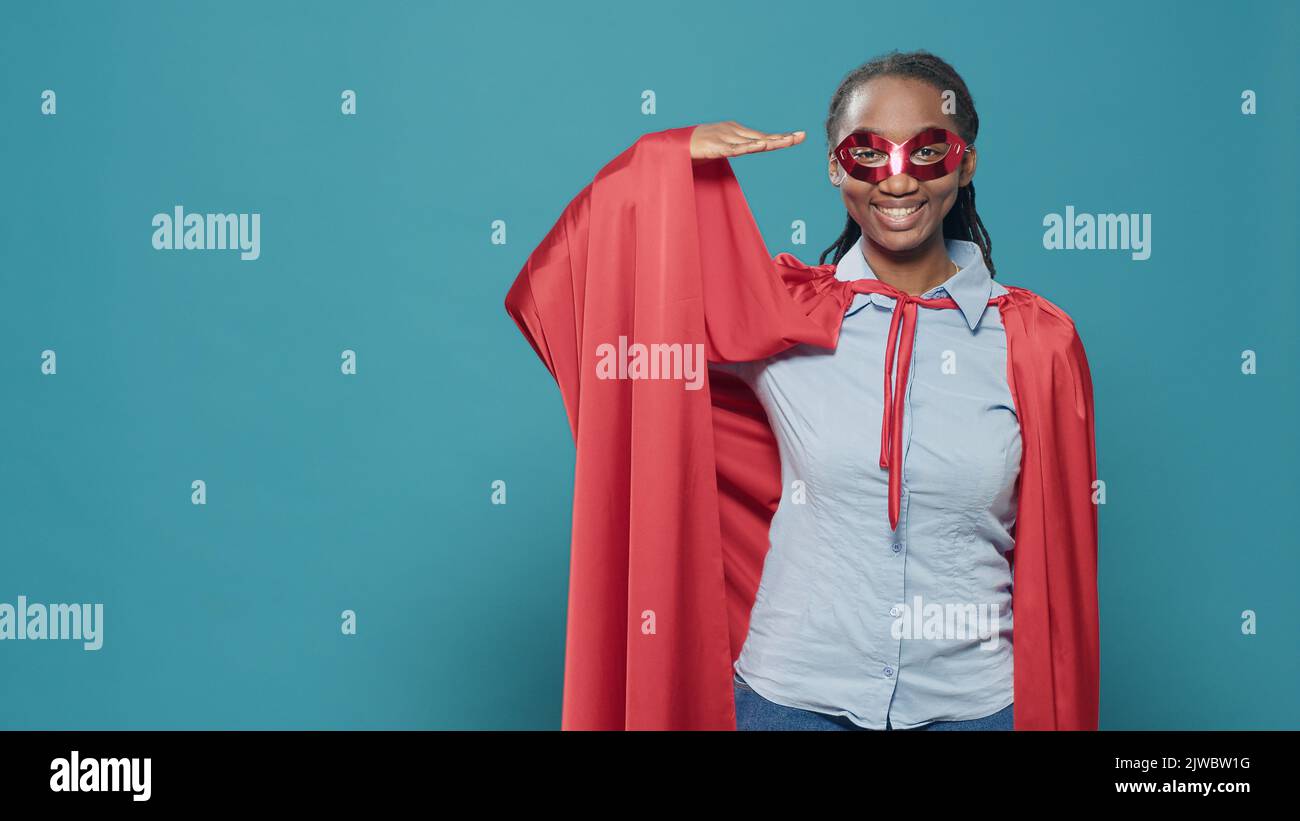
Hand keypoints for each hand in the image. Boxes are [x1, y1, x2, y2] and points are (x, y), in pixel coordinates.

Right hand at [689, 121, 805, 162]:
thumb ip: (739, 147)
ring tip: (787, 141)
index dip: (781, 138)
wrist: (676, 143)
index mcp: (737, 133)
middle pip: (762, 138)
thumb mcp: (724, 146)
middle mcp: (734, 132)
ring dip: (770, 142)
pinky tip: (761, 146)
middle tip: (801, 136)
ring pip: (752, 143)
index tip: (799, 136)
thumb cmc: (700, 145)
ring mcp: (725, 138)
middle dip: (782, 138)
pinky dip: (748, 147)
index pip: (763, 137)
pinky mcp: (715, 147)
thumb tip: (755, 147)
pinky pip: (734, 149)